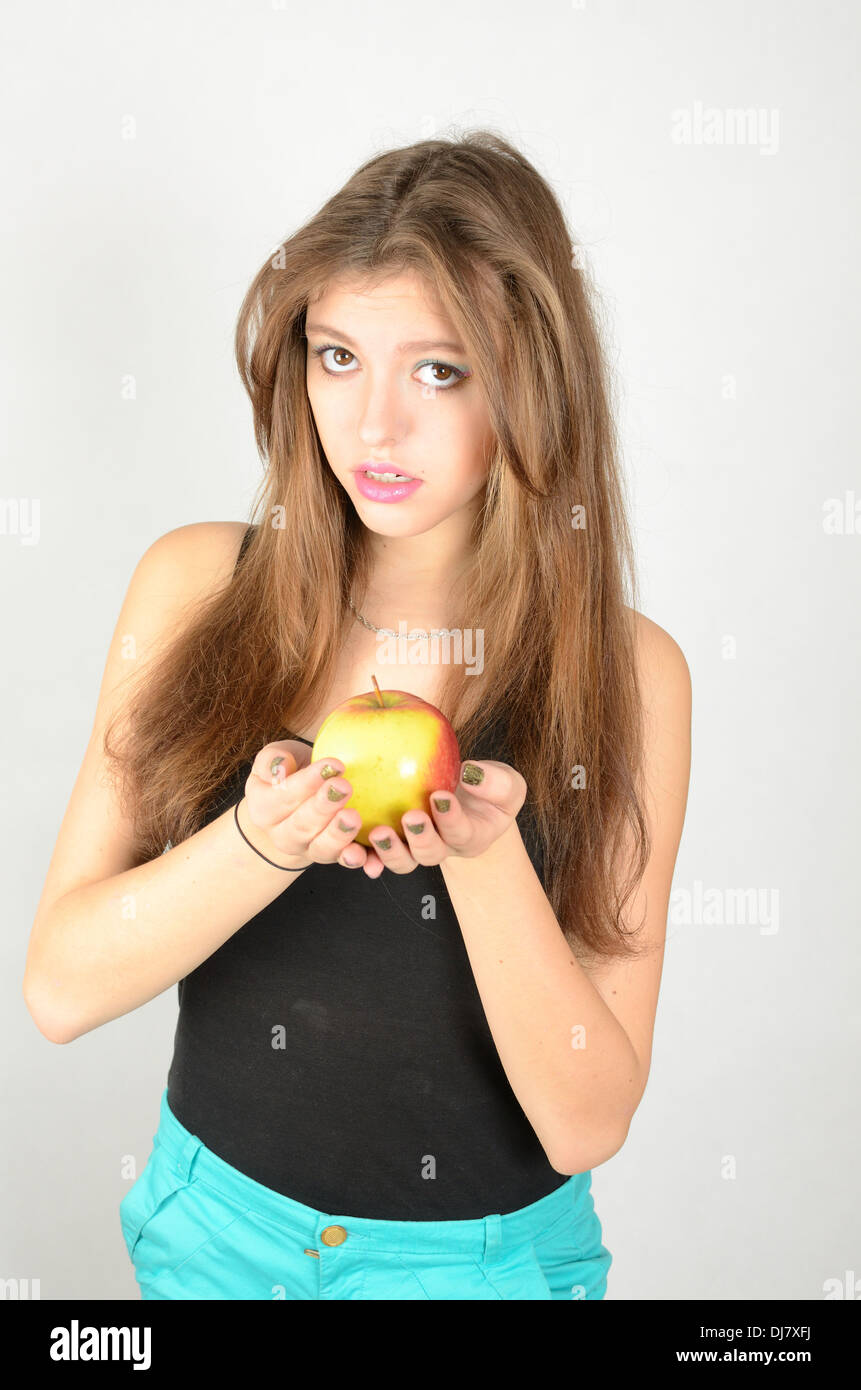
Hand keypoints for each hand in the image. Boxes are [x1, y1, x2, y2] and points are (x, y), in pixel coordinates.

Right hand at [239, 740, 366, 870]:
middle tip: (344, 787)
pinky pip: (344, 862)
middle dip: (323, 807)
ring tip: (354, 817)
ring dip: (339, 834)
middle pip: (300, 826)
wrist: (302, 800)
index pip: (281, 797)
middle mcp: (282, 836)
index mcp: (263, 809)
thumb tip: (280, 768)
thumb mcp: (279, 756)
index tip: (333, 764)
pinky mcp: (333, 856)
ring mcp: (308, 849)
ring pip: (321, 848)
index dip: (307, 782)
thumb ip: (272, 758)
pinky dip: (355, 858)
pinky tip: (366, 853)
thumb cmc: (293, 770)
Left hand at [347, 759, 527, 878]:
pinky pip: (377, 854)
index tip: (441, 796)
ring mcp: (416, 849)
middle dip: (420, 838)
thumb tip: (469, 773)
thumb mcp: (506, 784)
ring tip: (377, 833)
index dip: (451, 818)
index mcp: (471, 836)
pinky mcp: (393, 843)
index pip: (462, 832)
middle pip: (430, 854)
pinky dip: (365, 855)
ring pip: (402, 861)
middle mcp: (442, 848)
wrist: (468, 802)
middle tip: (410, 817)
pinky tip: (353, 847)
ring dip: (389, 851)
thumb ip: (497, 782)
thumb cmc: (488, 791)